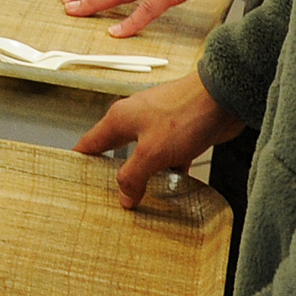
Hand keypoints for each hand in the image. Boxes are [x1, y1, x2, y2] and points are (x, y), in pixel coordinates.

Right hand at [74, 73, 243, 207]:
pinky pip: (165, 155)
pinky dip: (166, 171)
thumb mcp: (151, 152)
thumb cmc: (185, 114)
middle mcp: (134, 118)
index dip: (79, 161)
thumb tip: (123, 196)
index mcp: (119, 119)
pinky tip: (173, 186)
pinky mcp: (178, 131)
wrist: (223, 98)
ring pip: (141, 154)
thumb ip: (133, 176)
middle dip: (110, 172)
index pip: (89, 142)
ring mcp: (157, 124)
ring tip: (138, 197)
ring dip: (141, 174)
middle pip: (114, 149)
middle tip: (107, 196)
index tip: (73, 179)